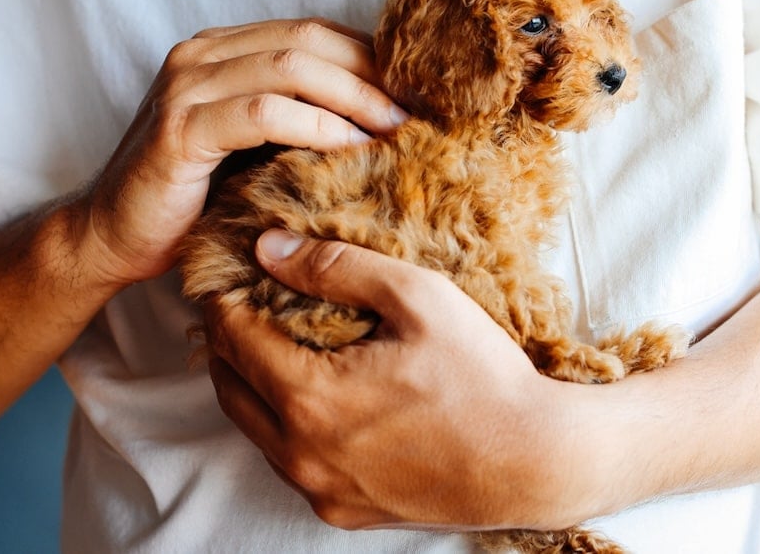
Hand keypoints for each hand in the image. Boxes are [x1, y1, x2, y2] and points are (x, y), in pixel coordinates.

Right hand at [73, 19, 406, 285]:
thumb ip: (299, 122)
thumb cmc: (193, 200)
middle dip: (371, 73)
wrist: (112, 237)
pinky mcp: (180, 127)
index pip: (312, 33)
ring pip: (291, 67)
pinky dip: (316, 127)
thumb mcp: (255, 150)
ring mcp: (187, 86)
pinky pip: (265, 113)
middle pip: (308, 40)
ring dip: (353, 98)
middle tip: (415, 112)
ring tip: (393, 131)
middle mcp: (201, 55)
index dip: (369, 57)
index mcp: (222, 50)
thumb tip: (384, 123)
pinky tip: (350, 150)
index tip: (416, 93)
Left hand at [205, 232, 590, 530]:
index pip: (231, 339)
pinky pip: (292, 464)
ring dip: (255, 386)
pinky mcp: (344, 511)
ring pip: (255, 430)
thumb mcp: (418, 298)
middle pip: (229, 387)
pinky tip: (321, 399)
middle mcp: (301, 454)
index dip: (225, 300)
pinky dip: (288, 427)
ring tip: (279, 348)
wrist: (535, 462)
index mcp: (310, 397)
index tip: (232, 276)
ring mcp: (321, 489)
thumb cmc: (483, 377)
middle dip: (228, 342)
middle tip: (247, 307)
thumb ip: (337, 268)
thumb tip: (268, 248)